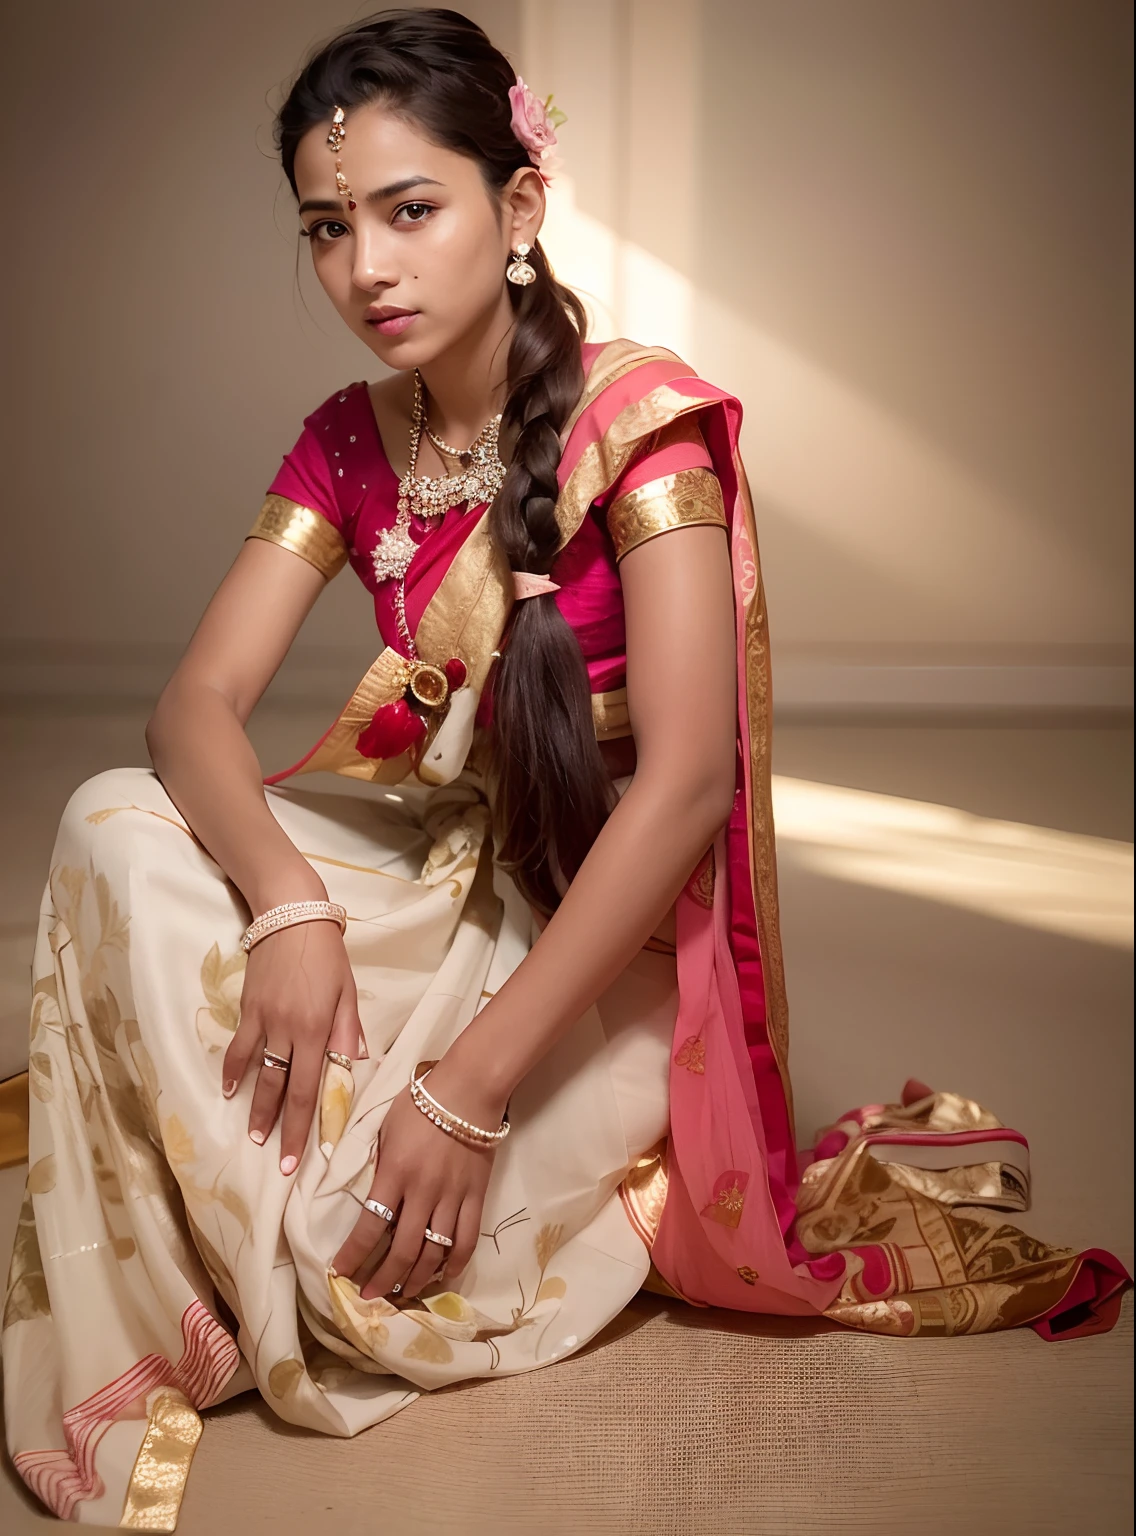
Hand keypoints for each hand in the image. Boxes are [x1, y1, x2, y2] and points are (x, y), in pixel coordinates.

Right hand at [222, 919, 361, 1173]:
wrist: (291, 916)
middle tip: (273, 1162)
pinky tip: (229, 1089)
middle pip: (279, 1088)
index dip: (302, 1127)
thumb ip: (347, 1029)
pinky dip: (233, 1070)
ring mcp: (262, 1020)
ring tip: (251, 1136)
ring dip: (252, 1106)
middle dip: (276, 1128)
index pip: (308, 1089)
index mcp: (315, 1029)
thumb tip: (354, 1064)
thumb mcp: (347, 991)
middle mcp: (286, 1030)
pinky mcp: (246, 1009)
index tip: (297, 1160)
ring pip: (255, 1073)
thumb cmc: (327, 955)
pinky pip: (238, 1046)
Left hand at [331, 1065, 504, 1300]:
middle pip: (402, 1249)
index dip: (353, 1255)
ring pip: (435, 1252)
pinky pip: (466, 1239)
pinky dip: (455, 1264)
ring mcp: (452, 1197)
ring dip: (416, 1278)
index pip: (369, 1225)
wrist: (468, 1089)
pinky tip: (443, 1276)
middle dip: (382, 1279)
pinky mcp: (476, 1197)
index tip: (339, 1273)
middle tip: (369, 1296)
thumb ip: (376, 1162)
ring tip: (401, 1292)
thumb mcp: (384, 1128)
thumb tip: (368, 1193)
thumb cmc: (420, 1103)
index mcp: (394, 1173)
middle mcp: (422, 1192)